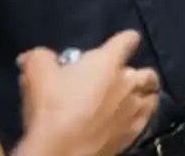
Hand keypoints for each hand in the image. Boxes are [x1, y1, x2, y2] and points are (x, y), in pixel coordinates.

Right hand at [17, 30, 160, 155]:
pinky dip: (139, 118)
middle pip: (147, 73)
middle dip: (138, 73)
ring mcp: (133, 111)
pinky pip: (144, 121)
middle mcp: (128, 83)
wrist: (62, 151)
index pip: (128, 40)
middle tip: (122, 78)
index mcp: (109, 61)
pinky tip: (127, 121)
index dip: (124, 40)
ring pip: (152, 98)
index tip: (118, 45)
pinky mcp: (132, 136)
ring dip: (144, 96)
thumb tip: (32, 57)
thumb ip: (39, 58)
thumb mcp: (36, 72)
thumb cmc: (52, 105)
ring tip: (133, 99)